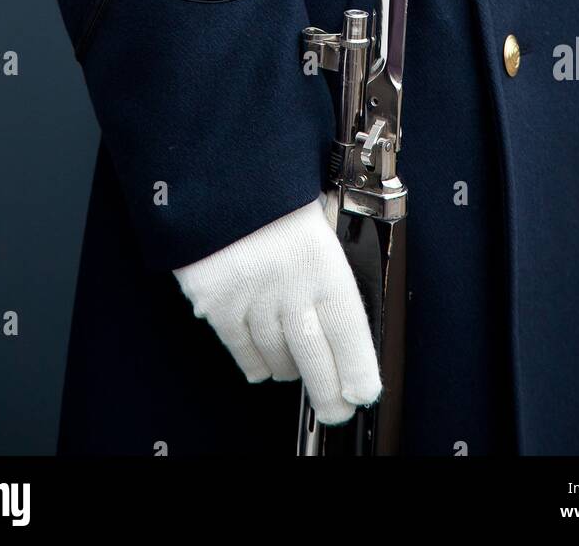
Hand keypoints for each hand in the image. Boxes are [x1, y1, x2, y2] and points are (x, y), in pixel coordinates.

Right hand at [174, 195, 380, 424]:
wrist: (214, 170)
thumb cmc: (271, 187)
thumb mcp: (317, 212)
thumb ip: (327, 259)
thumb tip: (341, 306)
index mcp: (321, 258)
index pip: (348, 331)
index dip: (358, 370)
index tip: (363, 391)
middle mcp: (287, 286)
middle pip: (313, 358)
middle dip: (328, 392)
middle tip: (336, 408)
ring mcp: (249, 298)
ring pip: (277, 356)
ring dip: (291, 369)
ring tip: (299, 372)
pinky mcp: (215, 303)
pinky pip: (240, 347)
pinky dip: (255, 361)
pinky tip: (265, 366)